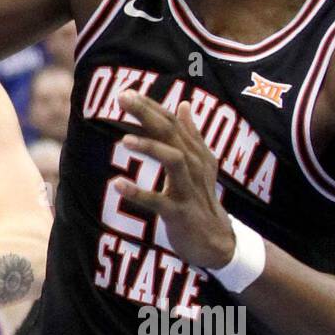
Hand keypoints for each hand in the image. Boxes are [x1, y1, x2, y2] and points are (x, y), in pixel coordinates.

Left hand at [113, 93, 235, 268]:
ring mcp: (188, 189)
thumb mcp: (199, 165)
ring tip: (124, 140)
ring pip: (173, 160)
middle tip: (123, 98)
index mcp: (195, 152)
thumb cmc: (200, 200)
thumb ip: (190, 134)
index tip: (126, 92)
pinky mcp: (180, 213)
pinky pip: (159, 201)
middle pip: (171, 133)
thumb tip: (184, 104)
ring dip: (149, 147)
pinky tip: (117, 184)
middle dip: (147, 114)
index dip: (150, 106)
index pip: (171, 122)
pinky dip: (138, 193)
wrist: (217, 242)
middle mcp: (194, 166)